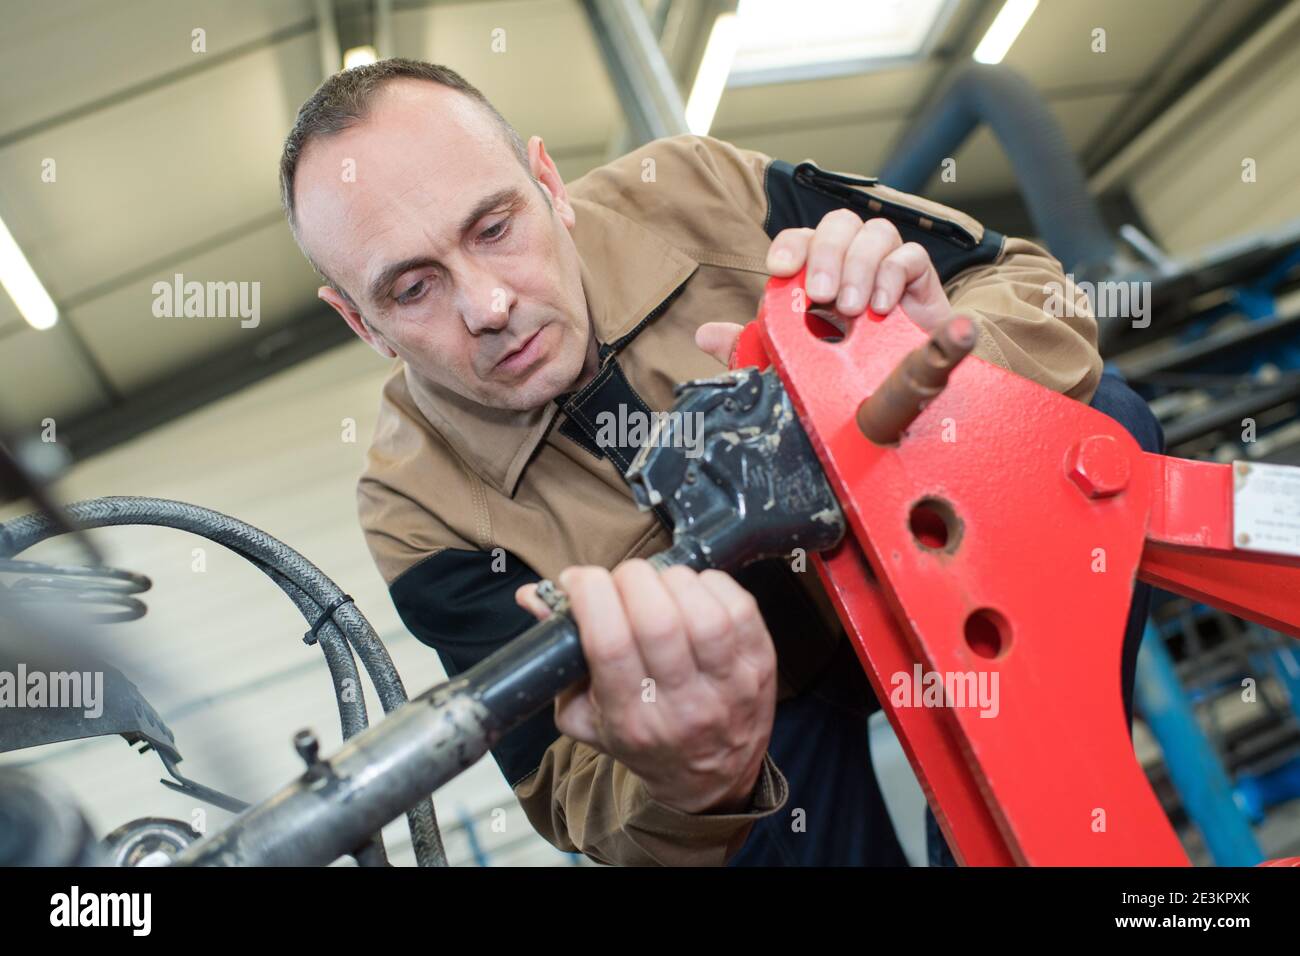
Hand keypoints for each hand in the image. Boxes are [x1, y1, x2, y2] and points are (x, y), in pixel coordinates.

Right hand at [516, 561, 775, 813]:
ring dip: (671, 581)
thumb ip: (557, 657)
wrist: (710, 780)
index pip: (609, 643)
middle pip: (658, 621)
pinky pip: (740, 605)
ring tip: (657, 588)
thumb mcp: (584, 713)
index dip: (590, 595)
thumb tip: (532, 596)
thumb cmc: (642, 738)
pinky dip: (710, 583)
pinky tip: (693, 593)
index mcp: (631, 719)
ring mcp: (729, 687)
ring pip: (702, 611)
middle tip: (620, 581)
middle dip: (630, 580)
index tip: (579, 581)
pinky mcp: (762, 665)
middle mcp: (683, 707)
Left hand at [696, 209, 953, 364]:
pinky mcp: (920, 278)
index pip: (799, 240)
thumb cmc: (845, 366)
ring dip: (859, 266)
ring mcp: (887, 264)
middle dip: (824, 254)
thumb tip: (704, 336)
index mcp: (816, 269)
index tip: (778, 269)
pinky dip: (893, 274)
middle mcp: (850, 258)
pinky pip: (910, 256)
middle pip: (836, 225)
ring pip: (873, 233)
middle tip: (820, 294)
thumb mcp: (793, 360)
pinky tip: (882, 307)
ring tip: (852, 307)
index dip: (789, 246)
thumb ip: (750, 345)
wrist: (903, 387)